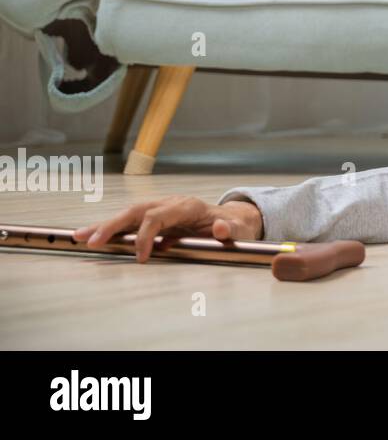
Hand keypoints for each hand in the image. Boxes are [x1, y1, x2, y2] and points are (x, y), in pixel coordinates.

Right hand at [73, 196, 263, 262]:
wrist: (232, 219)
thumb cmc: (233, 227)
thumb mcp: (238, 230)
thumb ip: (230, 230)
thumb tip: (221, 228)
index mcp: (187, 206)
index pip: (158, 216)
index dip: (146, 235)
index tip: (141, 258)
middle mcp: (170, 203)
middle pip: (136, 210)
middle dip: (113, 225)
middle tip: (93, 242)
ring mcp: (160, 208)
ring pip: (127, 213)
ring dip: (103, 225)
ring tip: (77, 236)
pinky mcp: (153, 216)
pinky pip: (128, 221)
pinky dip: (108, 228)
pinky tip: (87, 235)